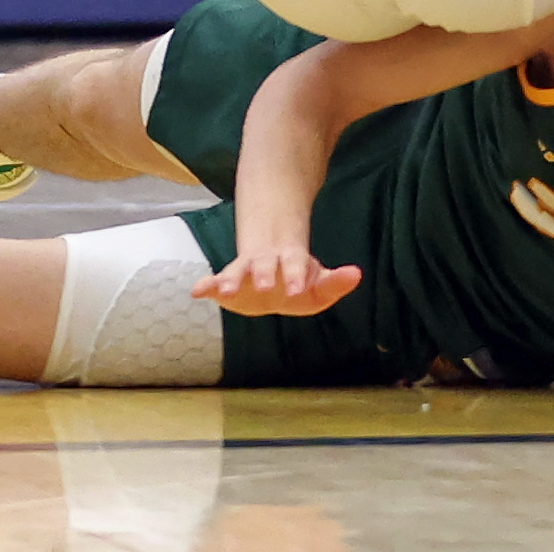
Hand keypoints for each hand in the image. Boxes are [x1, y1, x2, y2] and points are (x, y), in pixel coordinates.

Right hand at [189, 245, 360, 317]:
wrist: (271, 269)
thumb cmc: (300, 278)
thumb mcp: (320, 283)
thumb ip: (336, 281)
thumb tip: (357, 273)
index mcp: (291, 261)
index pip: (296, 266)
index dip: (297, 276)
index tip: (298, 290)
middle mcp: (266, 264)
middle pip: (265, 266)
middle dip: (264, 274)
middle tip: (264, 285)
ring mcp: (245, 272)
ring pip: (237, 273)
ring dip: (230, 280)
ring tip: (222, 289)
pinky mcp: (229, 283)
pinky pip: (214, 283)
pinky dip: (206, 286)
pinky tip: (196, 291)